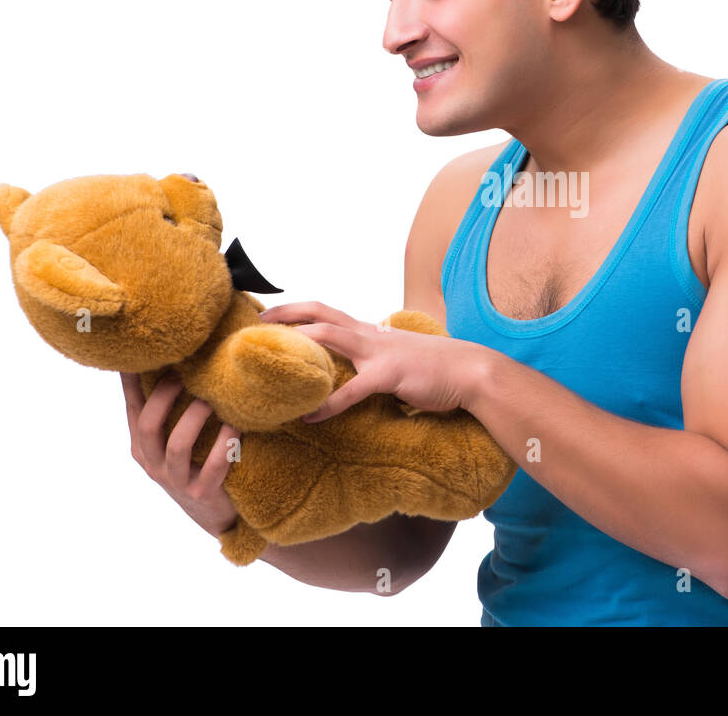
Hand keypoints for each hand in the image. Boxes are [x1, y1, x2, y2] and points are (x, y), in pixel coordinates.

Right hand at [121, 370, 240, 538]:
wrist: (218, 517)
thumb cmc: (198, 464)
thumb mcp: (176, 440)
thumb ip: (172, 409)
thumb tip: (179, 360)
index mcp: (142, 446)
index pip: (133, 407)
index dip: (132, 380)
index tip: (136, 351)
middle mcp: (153, 463)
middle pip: (148, 424)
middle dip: (165, 395)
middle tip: (185, 373)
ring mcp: (176, 481)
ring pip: (178, 445)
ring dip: (195, 417)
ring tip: (212, 399)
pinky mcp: (202, 493)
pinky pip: (214, 465)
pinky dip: (226, 443)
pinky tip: (236, 426)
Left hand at [256, 301, 485, 422]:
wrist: (471, 371)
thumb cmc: (437, 368)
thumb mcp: (399, 358)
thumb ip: (374, 360)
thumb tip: (352, 371)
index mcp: (371, 331)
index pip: (328, 312)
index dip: (298, 311)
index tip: (270, 316)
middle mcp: (371, 334)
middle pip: (321, 313)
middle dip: (286, 313)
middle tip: (256, 323)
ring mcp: (380, 352)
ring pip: (330, 337)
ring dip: (297, 344)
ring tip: (270, 359)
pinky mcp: (390, 375)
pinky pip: (352, 390)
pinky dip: (328, 404)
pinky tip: (310, 416)